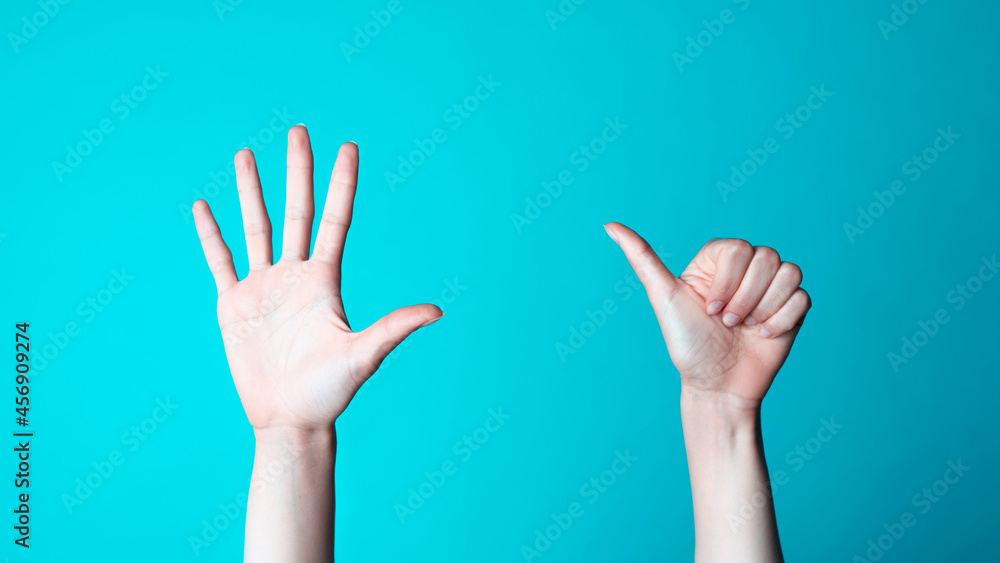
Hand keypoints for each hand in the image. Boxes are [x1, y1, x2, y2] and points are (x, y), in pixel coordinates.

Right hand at [192, 126, 441, 430]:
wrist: (290, 420)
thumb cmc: (330, 392)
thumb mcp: (364, 355)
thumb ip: (393, 328)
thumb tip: (438, 311)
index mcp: (326, 280)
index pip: (336, 220)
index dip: (342, 184)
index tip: (348, 147)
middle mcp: (296, 276)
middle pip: (297, 212)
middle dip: (298, 171)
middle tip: (299, 130)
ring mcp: (264, 288)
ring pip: (257, 228)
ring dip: (251, 191)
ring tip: (246, 153)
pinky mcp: (234, 306)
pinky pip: (221, 262)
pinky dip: (211, 235)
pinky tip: (204, 206)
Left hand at [604, 223, 809, 405]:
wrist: (716, 385)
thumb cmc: (687, 343)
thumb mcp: (663, 297)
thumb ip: (642, 258)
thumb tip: (609, 225)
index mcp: (718, 260)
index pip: (738, 248)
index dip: (726, 283)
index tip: (708, 309)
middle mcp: (747, 269)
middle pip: (766, 258)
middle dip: (743, 298)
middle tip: (726, 322)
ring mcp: (772, 288)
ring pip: (789, 272)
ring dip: (764, 308)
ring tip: (745, 328)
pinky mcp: (793, 309)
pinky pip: (803, 297)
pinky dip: (782, 320)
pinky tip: (762, 336)